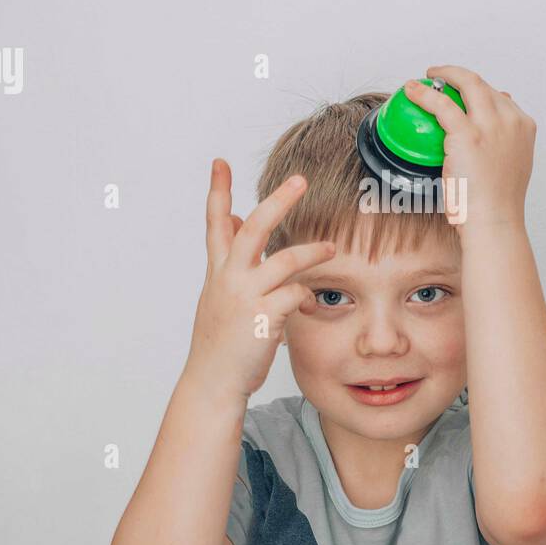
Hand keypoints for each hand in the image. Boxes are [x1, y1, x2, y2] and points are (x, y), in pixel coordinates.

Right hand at [183, 161, 334, 398]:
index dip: (218, 191)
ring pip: (284, 260)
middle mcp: (229, 279)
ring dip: (311, 252)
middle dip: (277, 202)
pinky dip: (306, 295)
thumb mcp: (220, 294)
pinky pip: (295, 294)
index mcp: (219, 271)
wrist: (214, 381)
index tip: (220, 162)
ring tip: (331, 247)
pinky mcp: (263, 318)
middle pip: (254, 229)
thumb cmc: (222, 340)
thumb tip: (238, 218)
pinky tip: (310, 303)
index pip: (216, 223)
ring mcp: (246, 297)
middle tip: (299, 180)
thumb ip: (230, 257)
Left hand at [402, 65, 534, 233]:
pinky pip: (442, 103)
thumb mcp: (509, 166)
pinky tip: (413, 90)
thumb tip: (488, 133)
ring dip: (445, 74)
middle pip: (483, 85)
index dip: (479, 91)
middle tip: (442, 78)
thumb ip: (502, 145)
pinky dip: (425, 93)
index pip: (500, 97)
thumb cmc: (498, 202)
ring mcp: (490, 125)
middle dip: (461, 77)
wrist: (495, 220)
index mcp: (524, 127)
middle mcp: (511, 120)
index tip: (465, 93)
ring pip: (467, 84)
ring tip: (429, 77)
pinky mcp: (468, 133)